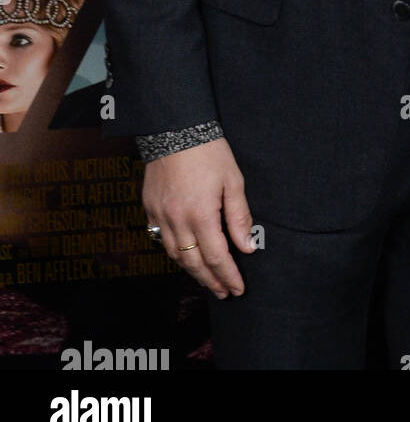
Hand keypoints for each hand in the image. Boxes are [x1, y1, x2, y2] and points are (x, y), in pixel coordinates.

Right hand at [142, 137, 255, 298]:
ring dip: (192, 271)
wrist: (174, 128)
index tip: (238, 289)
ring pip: (175, 255)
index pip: (216, 257)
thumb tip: (247, 247)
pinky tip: (185, 256)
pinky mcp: (149, 208)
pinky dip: (175, 253)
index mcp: (200, 214)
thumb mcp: (233, 180)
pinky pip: (161, 240)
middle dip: (210, 281)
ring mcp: (160, 215)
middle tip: (224, 292)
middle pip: (193, 263)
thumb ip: (239, 216)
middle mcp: (177, 220)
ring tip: (208, 279)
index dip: (228, 276)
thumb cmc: (209, 151)